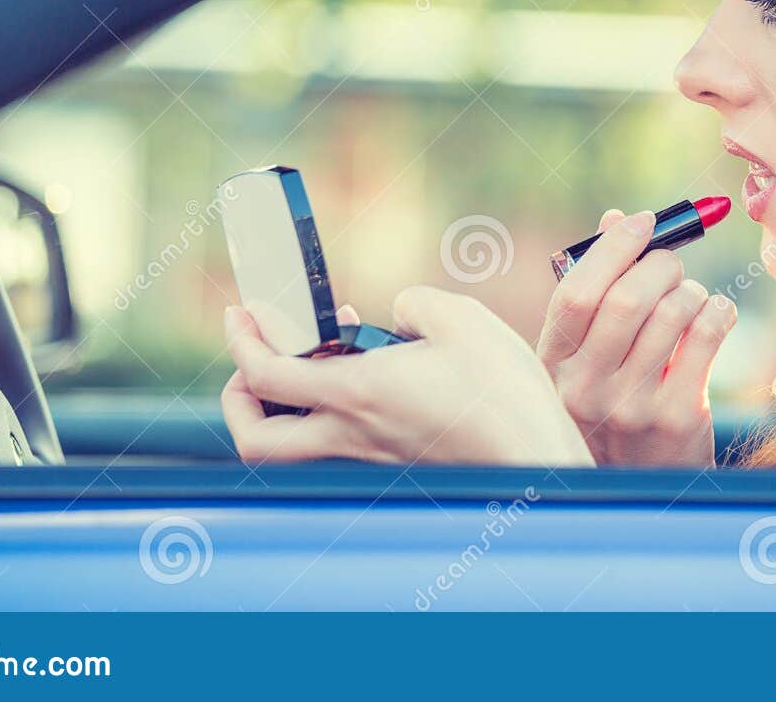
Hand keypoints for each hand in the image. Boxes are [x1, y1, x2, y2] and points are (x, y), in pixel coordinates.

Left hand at [220, 289, 594, 467]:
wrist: (536, 462)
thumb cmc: (503, 395)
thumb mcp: (460, 319)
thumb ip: (413, 303)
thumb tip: (397, 314)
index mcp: (356, 394)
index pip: (264, 374)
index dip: (240, 339)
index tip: (239, 314)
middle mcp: (350, 437)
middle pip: (255, 441)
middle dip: (239, 400)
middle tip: (257, 363)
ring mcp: (370, 463)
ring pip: (291, 455)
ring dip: (283, 412)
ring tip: (313, 369)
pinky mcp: (393, 472)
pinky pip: (334, 452)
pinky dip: (327, 419)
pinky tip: (369, 387)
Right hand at [537, 208, 736, 466]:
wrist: (645, 480)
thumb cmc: (614, 396)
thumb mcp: (589, 352)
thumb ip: (599, 287)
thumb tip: (617, 219)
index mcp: (552, 361)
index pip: (575, 293)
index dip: (613, 248)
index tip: (643, 222)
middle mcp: (584, 388)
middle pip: (627, 300)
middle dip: (661, 265)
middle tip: (673, 264)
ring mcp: (630, 407)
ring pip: (673, 313)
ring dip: (691, 291)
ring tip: (691, 300)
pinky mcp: (677, 417)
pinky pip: (706, 336)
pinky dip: (718, 310)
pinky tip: (715, 315)